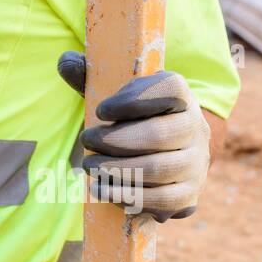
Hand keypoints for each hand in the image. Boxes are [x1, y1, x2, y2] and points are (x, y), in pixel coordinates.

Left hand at [57, 50, 209, 222]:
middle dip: (114, 141)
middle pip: (158, 135)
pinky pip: (161, 199)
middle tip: (87, 141)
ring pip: (157, 169)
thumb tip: (65, 62)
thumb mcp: (114, 98)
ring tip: (89, 166)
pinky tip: (102, 189)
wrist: (166, 158)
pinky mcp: (188, 195)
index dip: (132, 99)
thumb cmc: (132, 122)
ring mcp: (196, 164)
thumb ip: (90, 78)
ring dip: (116, 169)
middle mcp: (196, 128)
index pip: (168, 89)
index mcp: (182, 96)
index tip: (101, 111)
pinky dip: (127, 196)